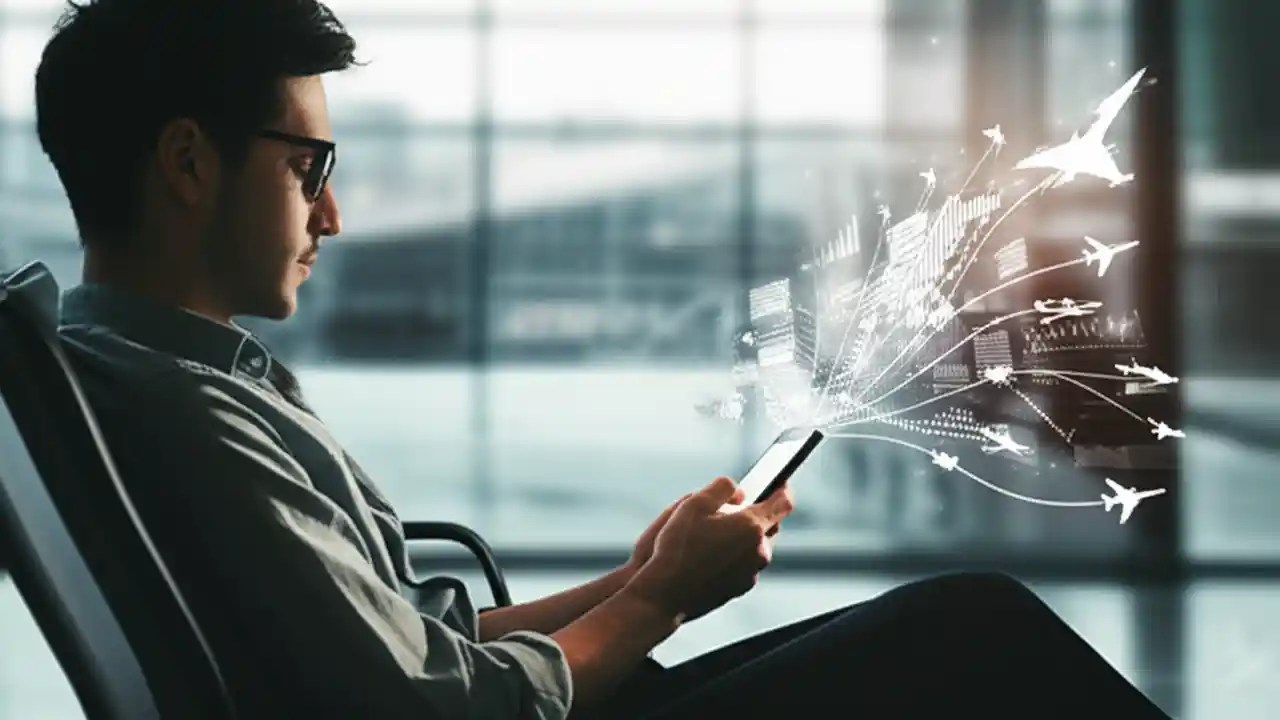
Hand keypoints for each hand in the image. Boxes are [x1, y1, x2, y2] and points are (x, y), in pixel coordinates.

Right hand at [625, 476, 794, 622]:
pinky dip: (734, 556)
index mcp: (752, 527)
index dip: (782, 489)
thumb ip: (722, 488)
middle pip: (770, 525)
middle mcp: (759, 551)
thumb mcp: (694, 503)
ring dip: (743, 536)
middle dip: (757, 514)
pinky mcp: (740, 588)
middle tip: (731, 509)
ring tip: (713, 533)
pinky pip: (744, 565)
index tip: (778, 482)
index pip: (783, 502)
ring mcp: (751, 572)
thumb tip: (738, 491)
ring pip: (756, 546)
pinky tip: (709, 555)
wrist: (666, 593)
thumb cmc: (678, 548)